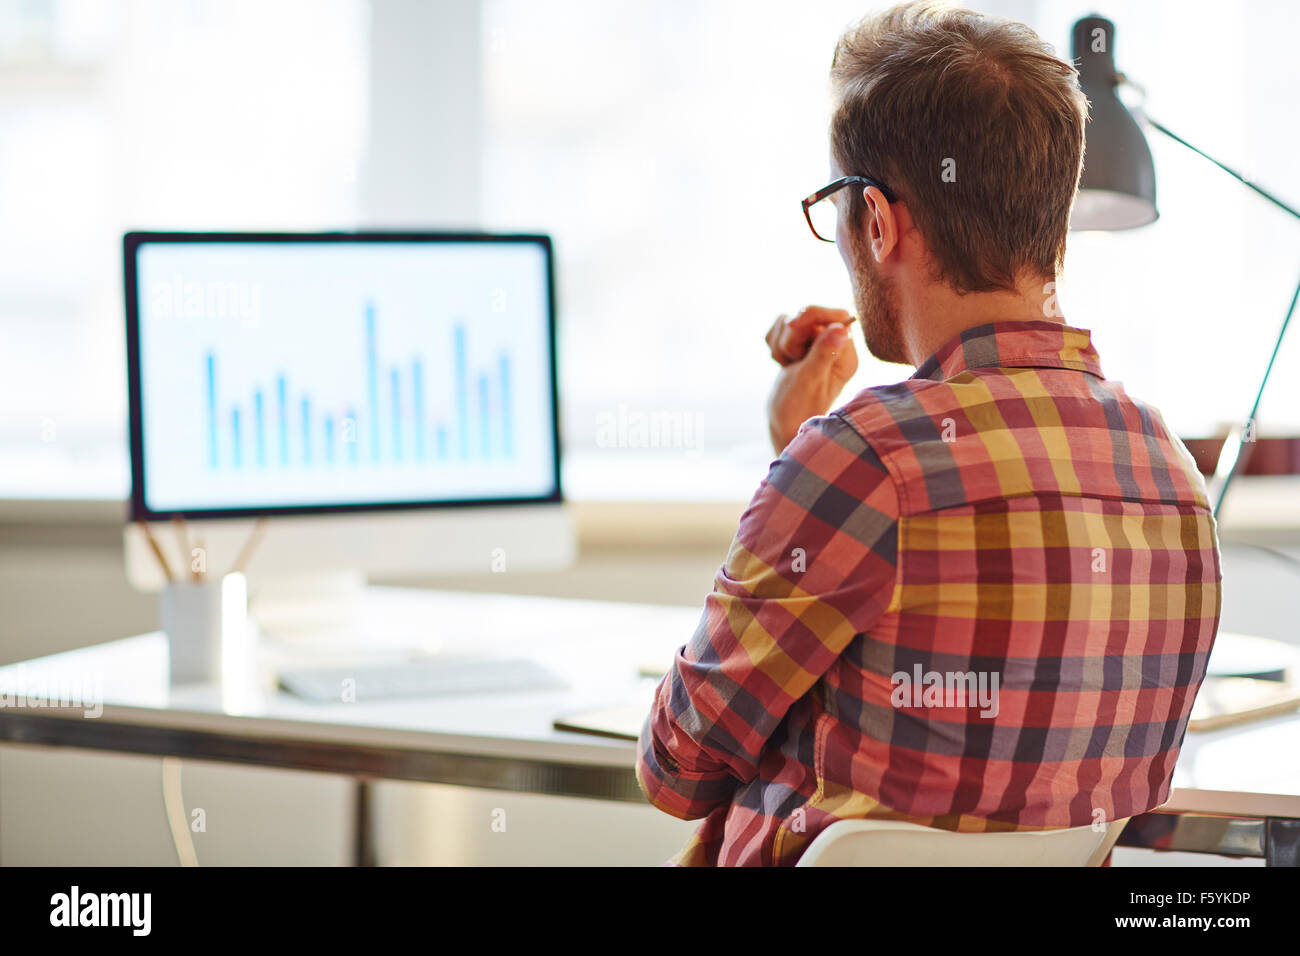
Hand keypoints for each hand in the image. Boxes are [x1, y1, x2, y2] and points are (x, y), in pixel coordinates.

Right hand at [765, 306, 857, 454]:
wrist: (784, 424)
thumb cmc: (799, 409)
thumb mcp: (810, 380)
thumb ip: (823, 352)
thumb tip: (842, 327)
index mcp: (845, 354)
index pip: (835, 314)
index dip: (812, 315)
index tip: (793, 327)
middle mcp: (834, 346)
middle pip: (810, 314)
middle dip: (792, 335)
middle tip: (792, 359)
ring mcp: (815, 345)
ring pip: (791, 321)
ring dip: (781, 343)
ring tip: (787, 365)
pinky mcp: (799, 346)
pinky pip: (780, 329)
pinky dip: (775, 345)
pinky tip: (781, 363)